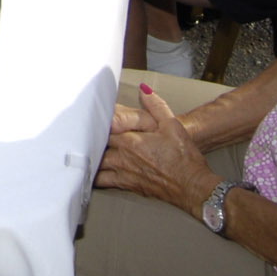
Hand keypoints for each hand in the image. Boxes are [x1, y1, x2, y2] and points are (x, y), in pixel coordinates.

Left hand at [93, 84, 221, 213]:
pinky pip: (102, 182)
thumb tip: (143, 89)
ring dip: (90, 156)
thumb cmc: (183, 156)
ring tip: (84, 149)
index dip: (97, 120)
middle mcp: (121, 157)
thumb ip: (155, 105)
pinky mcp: (126, 185)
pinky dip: (93, 176)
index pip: (103, 127)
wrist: (192, 186)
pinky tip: (89, 171)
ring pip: (95, 164)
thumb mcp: (172, 125)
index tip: (91, 114)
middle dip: (89, 137)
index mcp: (130, 141)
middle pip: (94, 145)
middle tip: (83, 130)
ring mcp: (122, 173)